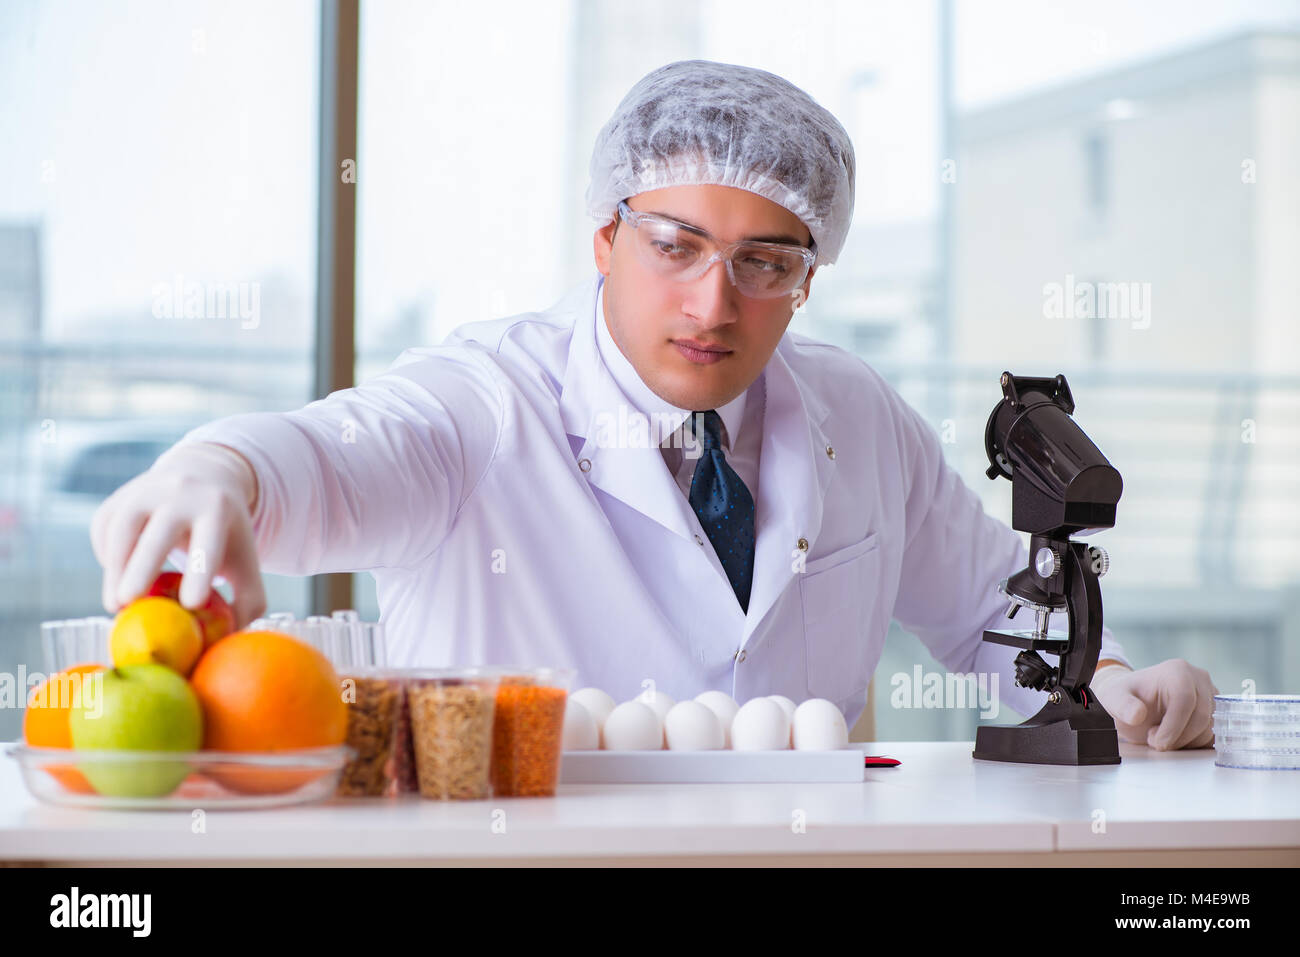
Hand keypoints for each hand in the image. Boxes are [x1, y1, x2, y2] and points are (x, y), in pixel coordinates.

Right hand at [90, 441, 265, 627]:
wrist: (202, 478)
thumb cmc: (225, 536)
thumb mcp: (246, 560)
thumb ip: (247, 602)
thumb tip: (224, 644)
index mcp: (217, 509)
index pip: (208, 543)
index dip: (200, 573)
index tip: (191, 605)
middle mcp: (181, 494)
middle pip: (158, 533)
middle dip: (141, 568)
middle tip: (128, 605)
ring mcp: (145, 491)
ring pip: (122, 529)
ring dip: (115, 568)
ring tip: (115, 605)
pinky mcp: (118, 498)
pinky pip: (105, 529)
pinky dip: (107, 556)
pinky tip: (117, 577)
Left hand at [1090, 660, 1218, 750]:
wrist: (1136, 701)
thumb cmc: (1128, 697)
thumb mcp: (1115, 698)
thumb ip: (1123, 706)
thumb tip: (1137, 715)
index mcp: (1177, 670)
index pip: (1185, 700)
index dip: (1173, 726)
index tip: (1158, 742)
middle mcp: (1199, 679)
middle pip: (1201, 717)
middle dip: (1177, 737)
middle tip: (1153, 740)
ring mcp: (1210, 696)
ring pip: (1208, 730)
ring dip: (1184, 742)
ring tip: (1160, 734)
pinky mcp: (1215, 713)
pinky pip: (1213, 737)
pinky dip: (1194, 744)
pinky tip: (1174, 737)